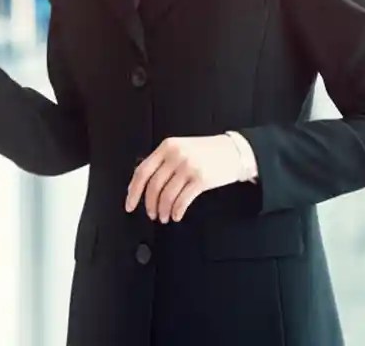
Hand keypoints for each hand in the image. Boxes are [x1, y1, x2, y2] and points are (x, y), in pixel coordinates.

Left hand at [124, 135, 243, 222]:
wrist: (234, 151)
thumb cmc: (207, 152)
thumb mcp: (181, 148)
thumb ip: (163, 162)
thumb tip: (143, 184)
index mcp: (166, 147)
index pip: (142, 171)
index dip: (133, 191)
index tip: (130, 205)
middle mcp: (175, 155)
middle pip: (153, 186)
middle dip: (149, 204)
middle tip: (151, 214)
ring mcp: (188, 167)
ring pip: (167, 195)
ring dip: (163, 210)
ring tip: (164, 217)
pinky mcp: (201, 179)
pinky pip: (182, 200)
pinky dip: (176, 211)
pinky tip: (176, 215)